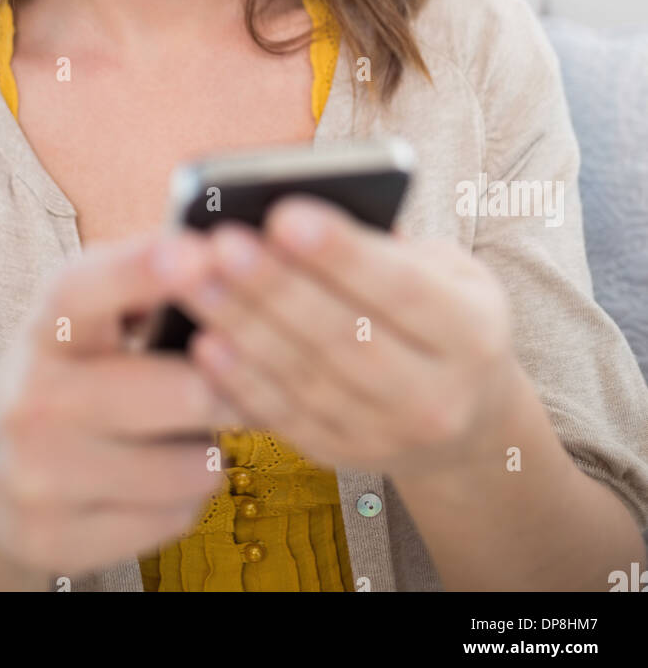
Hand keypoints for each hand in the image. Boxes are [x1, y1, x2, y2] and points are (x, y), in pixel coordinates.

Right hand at [0, 229, 239, 581]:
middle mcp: (32, 399)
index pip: (83, 291)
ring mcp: (38, 475)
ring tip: (185, 434)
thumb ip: (141, 287)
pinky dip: (185, 498)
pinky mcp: (54, 539)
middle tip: (248, 378)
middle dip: (232, 386)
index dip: (139, 269)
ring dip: (209, 449)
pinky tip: (158, 481)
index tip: (196, 250)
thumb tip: (223, 255)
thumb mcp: (83, 325)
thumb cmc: (65, 381)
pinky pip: (174, 517)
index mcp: (45, 329)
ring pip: (190, 465)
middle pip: (176, 392)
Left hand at [178, 196, 521, 478]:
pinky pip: (284, 420)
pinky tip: (202, 343)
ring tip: (194, 277)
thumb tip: (295, 209)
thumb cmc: (442, 311)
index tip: (282, 214)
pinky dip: (240, 382)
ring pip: (305, 379)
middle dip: (275, 287)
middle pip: (345, 338)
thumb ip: (385, 243)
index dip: (340, 254)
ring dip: (242, 327)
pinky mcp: (344, 458)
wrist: (470, 420)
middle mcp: (438, 395)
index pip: (403, 289)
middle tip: (218, 242)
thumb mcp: (447, 270)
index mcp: (473, 332)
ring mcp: (390, 437)